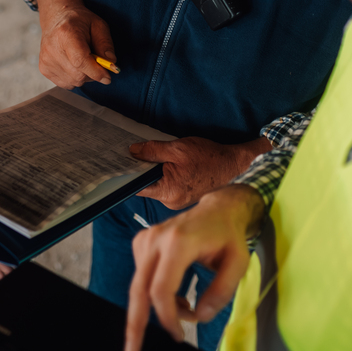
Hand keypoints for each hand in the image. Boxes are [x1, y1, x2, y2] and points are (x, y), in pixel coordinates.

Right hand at [35, 0, 115, 88]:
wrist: (57, 18)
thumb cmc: (79, 21)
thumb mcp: (98, 25)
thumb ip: (106, 44)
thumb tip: (111, 64)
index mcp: (65, 33)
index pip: (80, 60)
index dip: (96, 72)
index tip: (107, 77)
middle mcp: (52, 48)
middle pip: (78, 75)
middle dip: (92, 73)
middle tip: (96, 62)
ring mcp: (46, 59)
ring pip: (73, 82)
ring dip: (84, 76)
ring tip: (83, 60)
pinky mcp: (43, 68)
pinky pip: (66, 83)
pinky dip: (74, 78)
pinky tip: (73, 64)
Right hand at [125, 185, 264, 350]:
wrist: (217, 209)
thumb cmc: (228, 236)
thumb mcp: (238, 263)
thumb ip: (221, 292)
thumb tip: (199, 317)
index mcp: (179, 242)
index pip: (161, 288)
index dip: (167, 317)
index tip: (179, 334)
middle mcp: (156, 239)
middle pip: (139, 289)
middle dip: (135, 323)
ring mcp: (146, 239)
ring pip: (141, 286)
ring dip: (159, 307)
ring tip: (186, 308)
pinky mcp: (142, 242)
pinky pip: (142, 277)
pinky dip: (155, 295)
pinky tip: (177, 295)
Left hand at [130, 135, 270, 210]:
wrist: (234, 164)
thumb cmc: (210, 157)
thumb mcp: (179, 148)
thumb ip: (153, 151)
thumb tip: (132, 152)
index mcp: (169, 192)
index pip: (137, 186)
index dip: (127, 173)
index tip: (117, 163)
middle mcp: (171, 202)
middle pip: (147, 184)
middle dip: (142, 169)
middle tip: (135, 152)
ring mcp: (178, 201)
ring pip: (157, 184)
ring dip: (155, 170)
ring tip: (156, 156)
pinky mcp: (184, 196)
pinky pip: (167, 185)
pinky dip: (165, 174)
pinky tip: (169, 163)